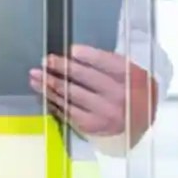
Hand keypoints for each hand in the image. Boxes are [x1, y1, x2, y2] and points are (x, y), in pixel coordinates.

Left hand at [29, 45, 156, 143]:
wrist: (141, 121)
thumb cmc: (133, 90)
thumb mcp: (130, 71)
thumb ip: (108, 63)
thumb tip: (75, 56)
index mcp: (129, 76)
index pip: (105, 62)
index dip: (87, 56)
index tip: (71, 51)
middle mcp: (117, 95)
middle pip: (83, 78)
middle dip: (61, 67)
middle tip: (46, 60)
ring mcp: (103, 113)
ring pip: (71, 96)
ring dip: (50, 85)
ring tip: (36, 77)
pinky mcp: (92, 126)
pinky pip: (68, 111)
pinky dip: (54, 101)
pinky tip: (45, 94)